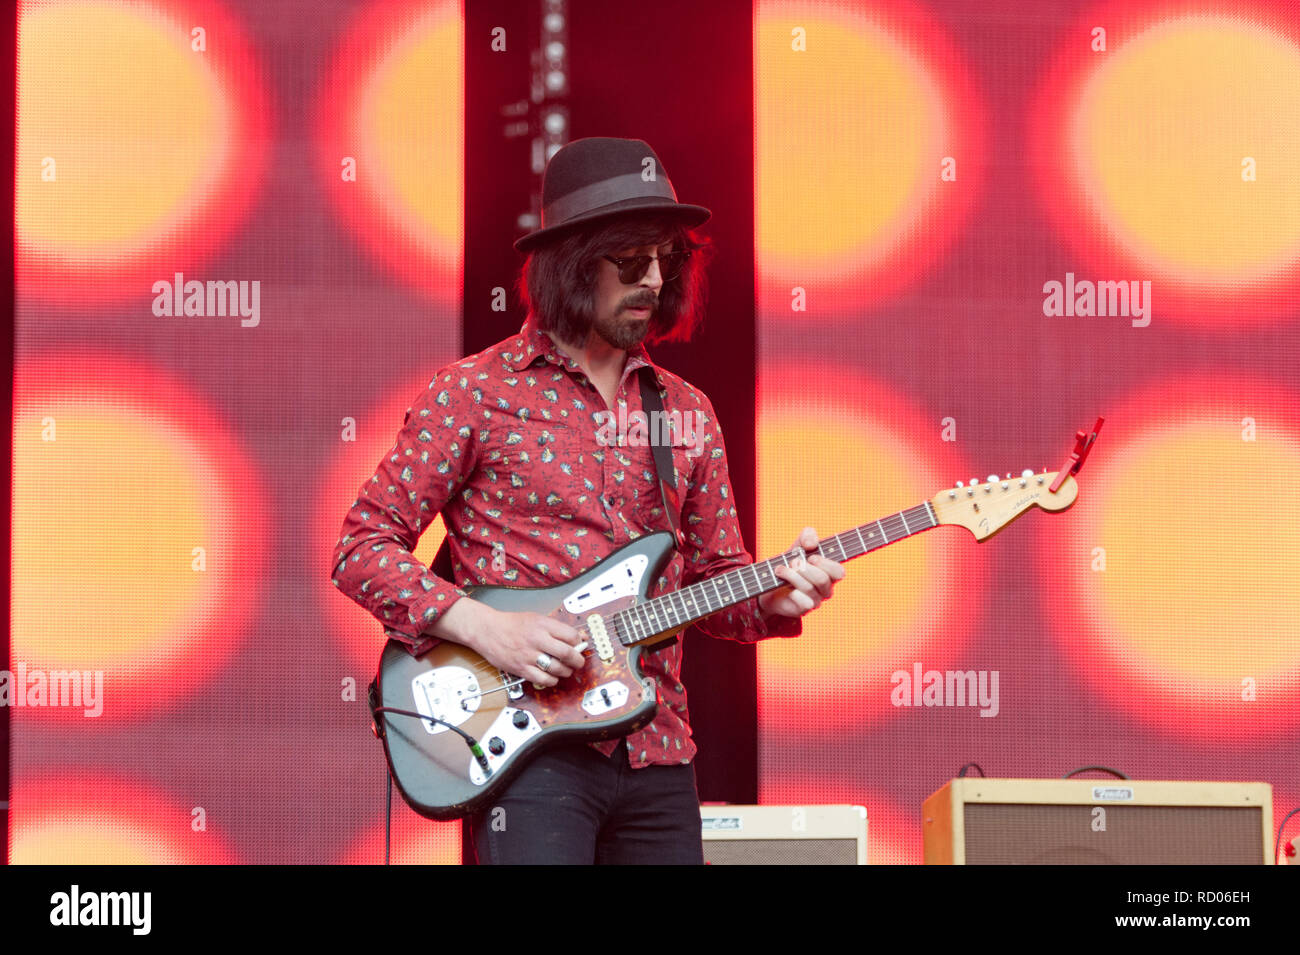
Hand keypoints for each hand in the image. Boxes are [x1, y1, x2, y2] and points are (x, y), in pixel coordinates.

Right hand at [437, 600, 586, 687]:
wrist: (486, 630)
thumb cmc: (510, 624)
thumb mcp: (535, 618)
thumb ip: (554, 627)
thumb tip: (575, 636)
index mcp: (542, 625)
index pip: (571, 635)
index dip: (579, 642)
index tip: (580, 645)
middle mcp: (537, 639)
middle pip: (567, 653)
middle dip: (578, 660)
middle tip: (578, 661)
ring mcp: (529, 655)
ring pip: (557, 668)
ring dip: (566, 671)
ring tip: (566, 670)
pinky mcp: (521, 668)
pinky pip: (543, 679)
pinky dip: (552, 680)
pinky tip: (552, 677)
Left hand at [757, 526, 843, 618]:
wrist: (769, 582)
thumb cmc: (790, 563)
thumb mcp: (798, 545)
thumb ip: (808, 536)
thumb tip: (811, 543)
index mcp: (829, 573)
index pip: (839, 572)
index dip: (825, 564)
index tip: (811, 557)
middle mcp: (825, 588)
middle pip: (822, 579)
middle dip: (804, 568)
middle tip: (793, 562)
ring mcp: (816, 600)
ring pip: (809, 588)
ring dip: (791, 575)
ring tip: (779, 569)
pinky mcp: (804, 609)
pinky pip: (803, 601)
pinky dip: (791, 591)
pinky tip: (782, 584)